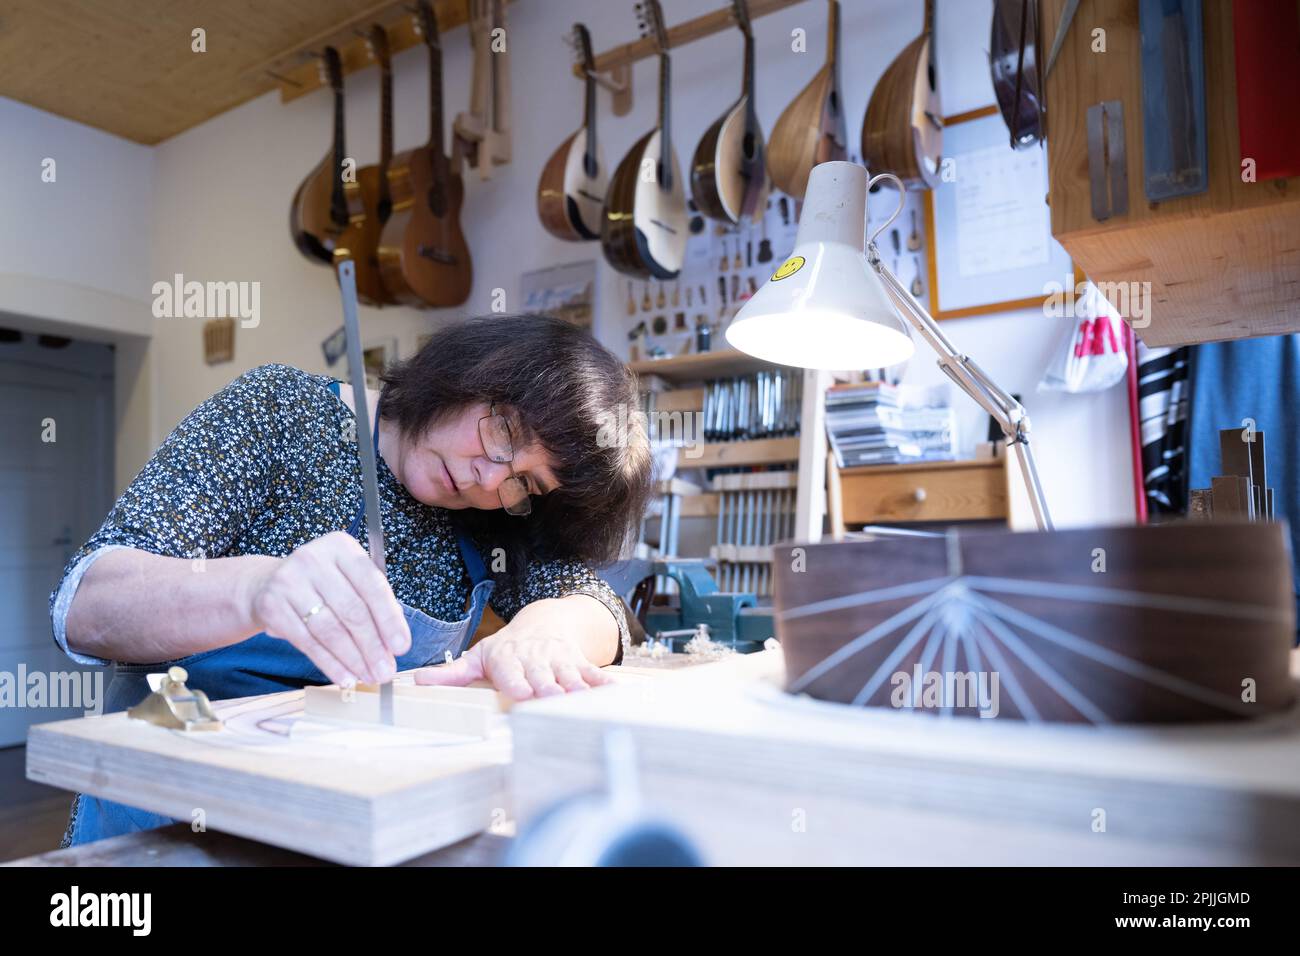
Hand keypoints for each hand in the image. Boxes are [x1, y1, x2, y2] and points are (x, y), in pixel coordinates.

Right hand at [245, 531, 410, 686]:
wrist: (265, 584)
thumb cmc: (320, 584)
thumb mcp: (348, 580)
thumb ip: (373, 604)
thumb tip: (393, 645)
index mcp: (341, 547)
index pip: (372, 585)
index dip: (389, 619)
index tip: (402, 647)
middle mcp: (314, 559)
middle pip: (351, 609)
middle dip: (372, 646)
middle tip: (386, 671)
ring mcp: (288, 581)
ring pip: (329, 628)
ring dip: (353, 659)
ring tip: (369, 677)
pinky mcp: (271, 606)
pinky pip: (307, 642)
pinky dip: (329, 663)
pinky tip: (344, 676)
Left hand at [414, 597, 615, 700]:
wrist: (544, 622)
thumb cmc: (507, 648)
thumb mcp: (478, 657)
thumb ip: (451, 673)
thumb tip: (414, 680)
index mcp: (508, 660)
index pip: (512, 672)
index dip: (518, 682)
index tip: (523, 692)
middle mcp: (534, 659)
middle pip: (542, 675)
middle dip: (548, 686)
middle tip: (554, 697)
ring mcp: (558, 660)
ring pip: (568, 675)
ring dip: (576, 686)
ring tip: (581, 697)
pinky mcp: (578, 662)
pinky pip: (591, 672)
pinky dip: (603, 683)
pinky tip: (614, 692)